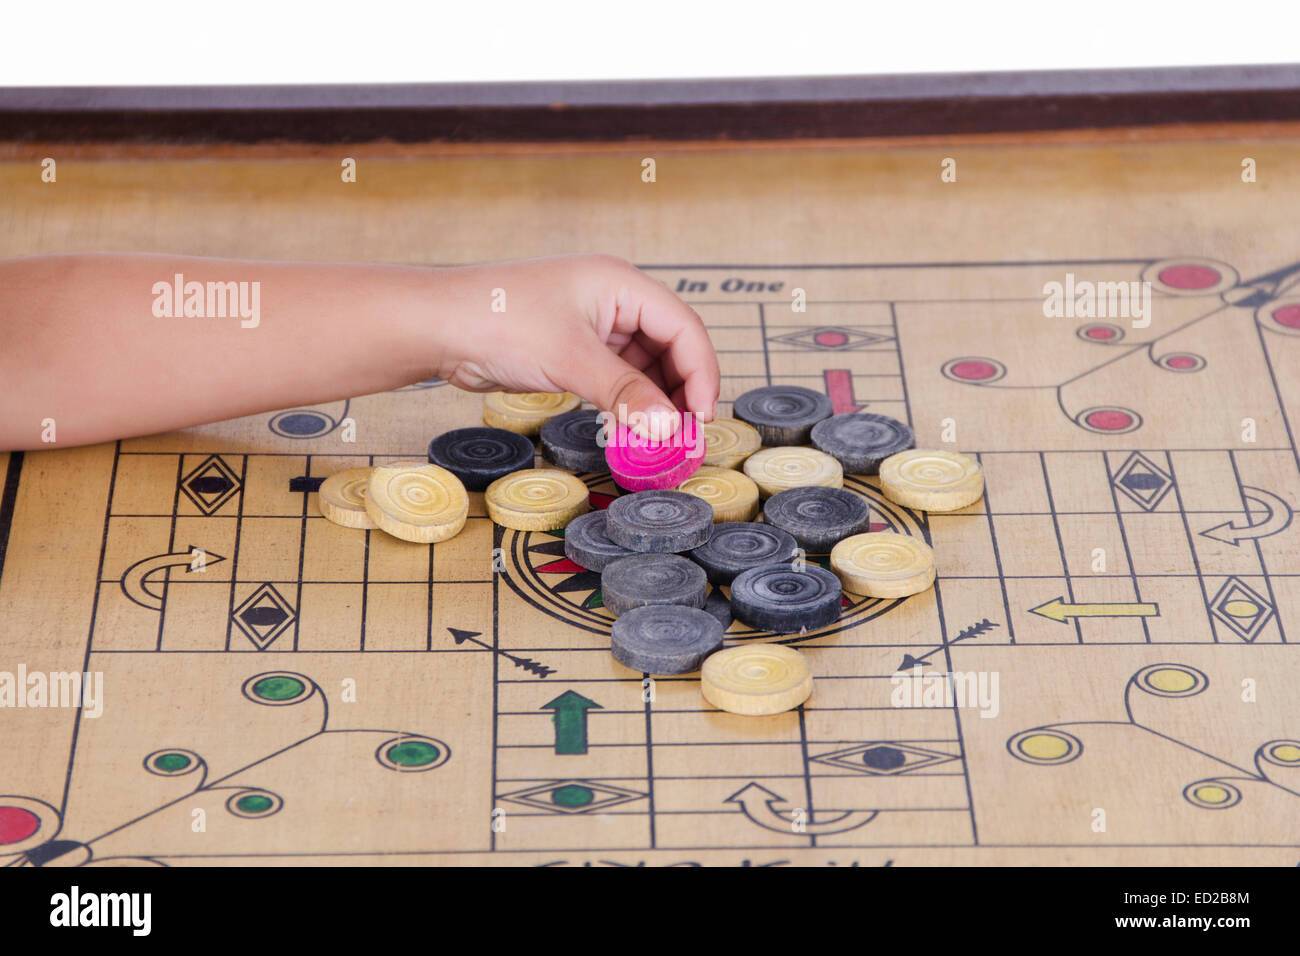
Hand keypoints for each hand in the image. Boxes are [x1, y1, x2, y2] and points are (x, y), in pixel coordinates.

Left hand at [436, 254, 719, 437]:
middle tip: (684, 435)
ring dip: (655, 400)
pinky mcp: (573, 347)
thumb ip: (623, 393)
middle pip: (670, 345)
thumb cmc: (499, 321)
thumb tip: (667, 428)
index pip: (684, 327)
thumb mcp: (569, 359)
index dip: (701, 373)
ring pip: (645, 363)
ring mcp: (593, 323)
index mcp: (621, 283)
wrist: (438, 325)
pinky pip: (617, 374)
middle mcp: (613, 298)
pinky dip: (628, 401)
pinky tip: (629, 427)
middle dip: (682, 390)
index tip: (701, 418)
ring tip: (658, 438)